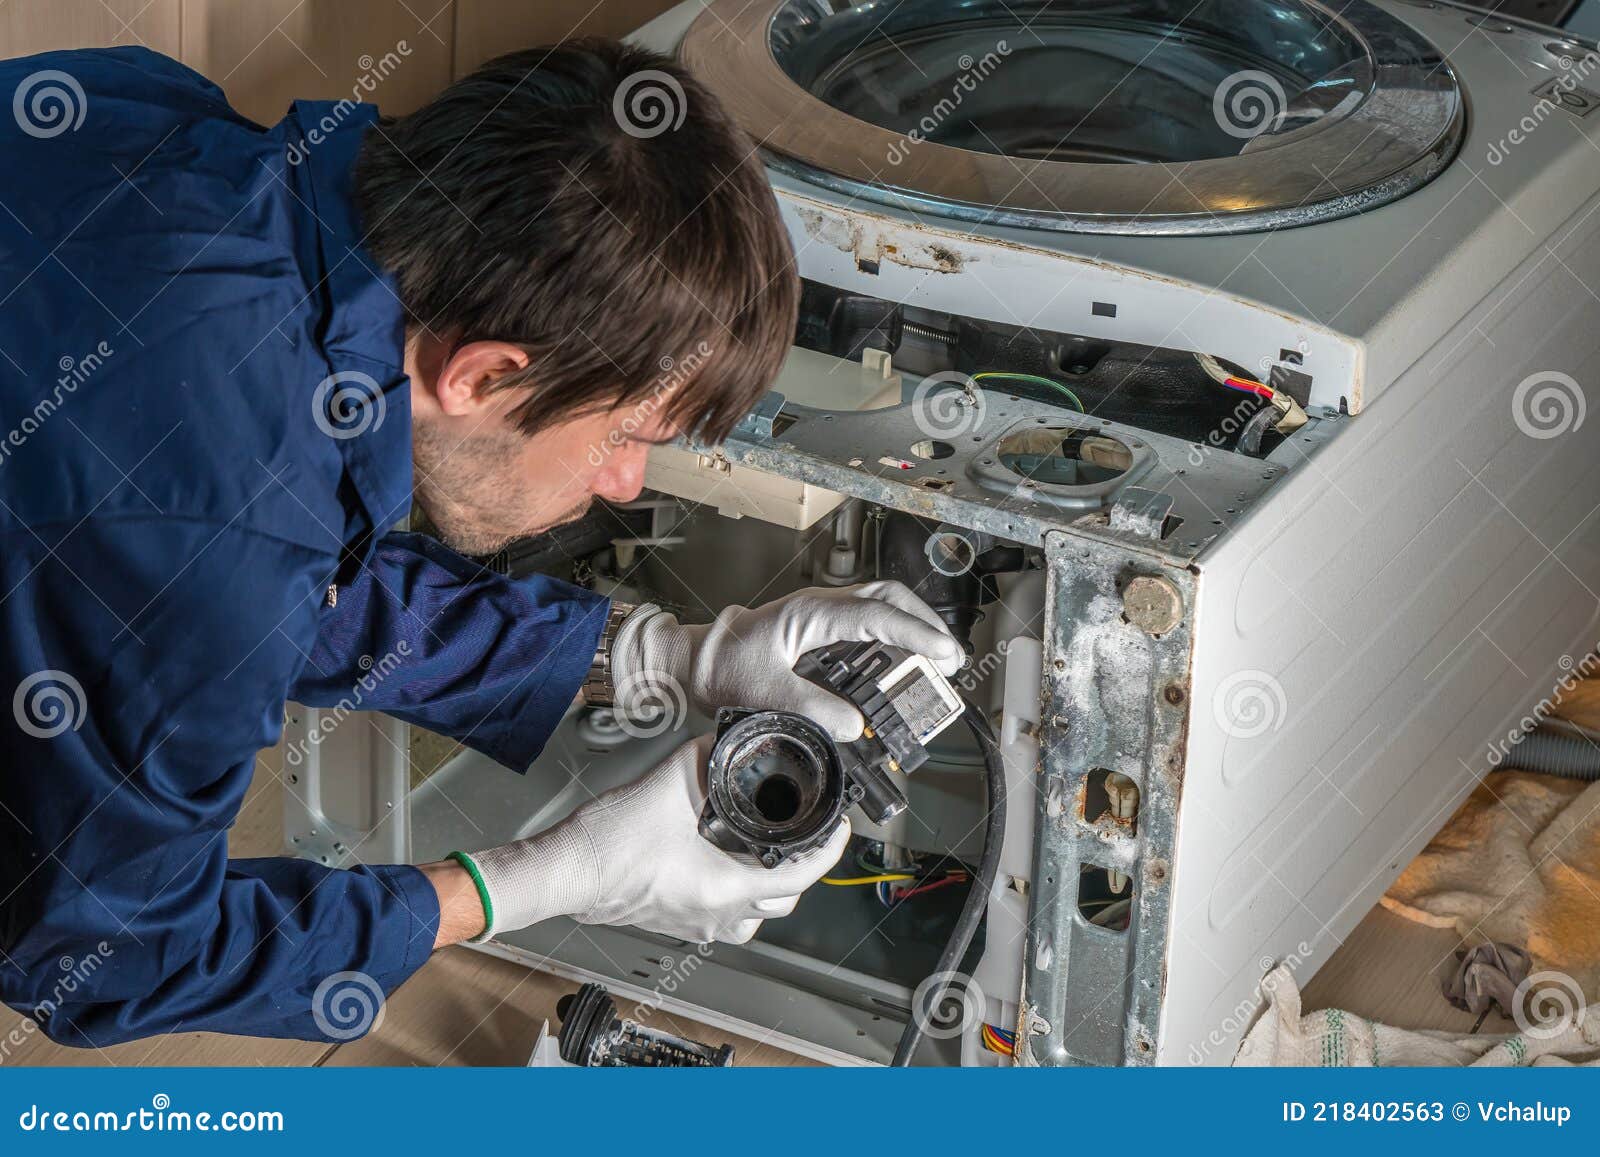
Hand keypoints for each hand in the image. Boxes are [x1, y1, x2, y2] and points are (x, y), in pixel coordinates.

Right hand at [458, 737, 847, 943]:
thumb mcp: (668, 784)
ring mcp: (695, 924)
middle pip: (784, 900)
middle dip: (801, 867)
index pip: (801, 875)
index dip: (828, 849)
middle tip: (807, 834)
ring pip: (755, 915)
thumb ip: (708, 758)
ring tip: (769, 850)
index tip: (840, 827)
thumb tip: (731, 739)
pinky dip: (736, 893)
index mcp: (724, 886)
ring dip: (768, 885)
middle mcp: (716, 915)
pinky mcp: (676, 922)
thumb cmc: (605, 844)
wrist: (563, 872)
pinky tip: (724, 865)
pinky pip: (724, 917)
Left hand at [614, 581, 962, 739]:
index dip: (914, 633)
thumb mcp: (765, 692)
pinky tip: (906, 665)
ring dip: (914, 629)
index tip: (943, 653)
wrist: (700, 660)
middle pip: (890, 599)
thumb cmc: (726, 668)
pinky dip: (896, 639)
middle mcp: (824, 606)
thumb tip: (853, 725)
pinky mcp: (825, 629)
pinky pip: (870, 625)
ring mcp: (826, 614)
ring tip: (939, 663)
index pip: (876, 614)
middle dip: (926, 624)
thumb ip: (810, 707)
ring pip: (883, 607)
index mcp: (812, 613)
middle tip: (951, 660)